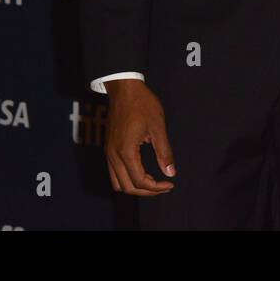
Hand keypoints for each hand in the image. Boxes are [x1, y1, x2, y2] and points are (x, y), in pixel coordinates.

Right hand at [105, 78, 175, 195]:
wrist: (124, 89)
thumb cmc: (142, 104)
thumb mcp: (158, 127)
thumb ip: (164, 152)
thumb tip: (171, 173)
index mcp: (126, 152)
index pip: (139, 181)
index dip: (156, 188)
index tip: (170, 184)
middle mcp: (113, 156)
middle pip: (127, 187)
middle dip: (146, 191)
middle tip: (164, 186)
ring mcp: (108, 152)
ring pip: (117, 182)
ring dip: (135, 187)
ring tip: (153, 182)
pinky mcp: (108, 148)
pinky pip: (114, 172)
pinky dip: (127, 178)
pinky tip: (142, 172)